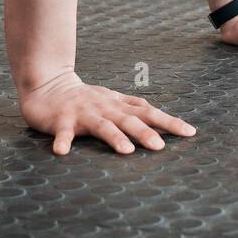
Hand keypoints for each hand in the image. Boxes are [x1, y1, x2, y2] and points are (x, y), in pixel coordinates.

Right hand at [19, 70, 196, 155]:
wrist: (48, 85)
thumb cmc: (85, 98)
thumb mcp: (113, 100)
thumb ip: (133, 107)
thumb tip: (159, 116)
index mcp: (118, 105)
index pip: (149, 113)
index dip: (169, 122)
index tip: (190, 132)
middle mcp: (105, 108)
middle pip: (129, 120)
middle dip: (145, 133)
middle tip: (161, 147)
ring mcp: (83, 113)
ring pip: (102, 126)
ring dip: (114, 138)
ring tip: (126, 151)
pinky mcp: (60, 120)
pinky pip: (62, 132)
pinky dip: (62, 141)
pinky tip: (61, 152)